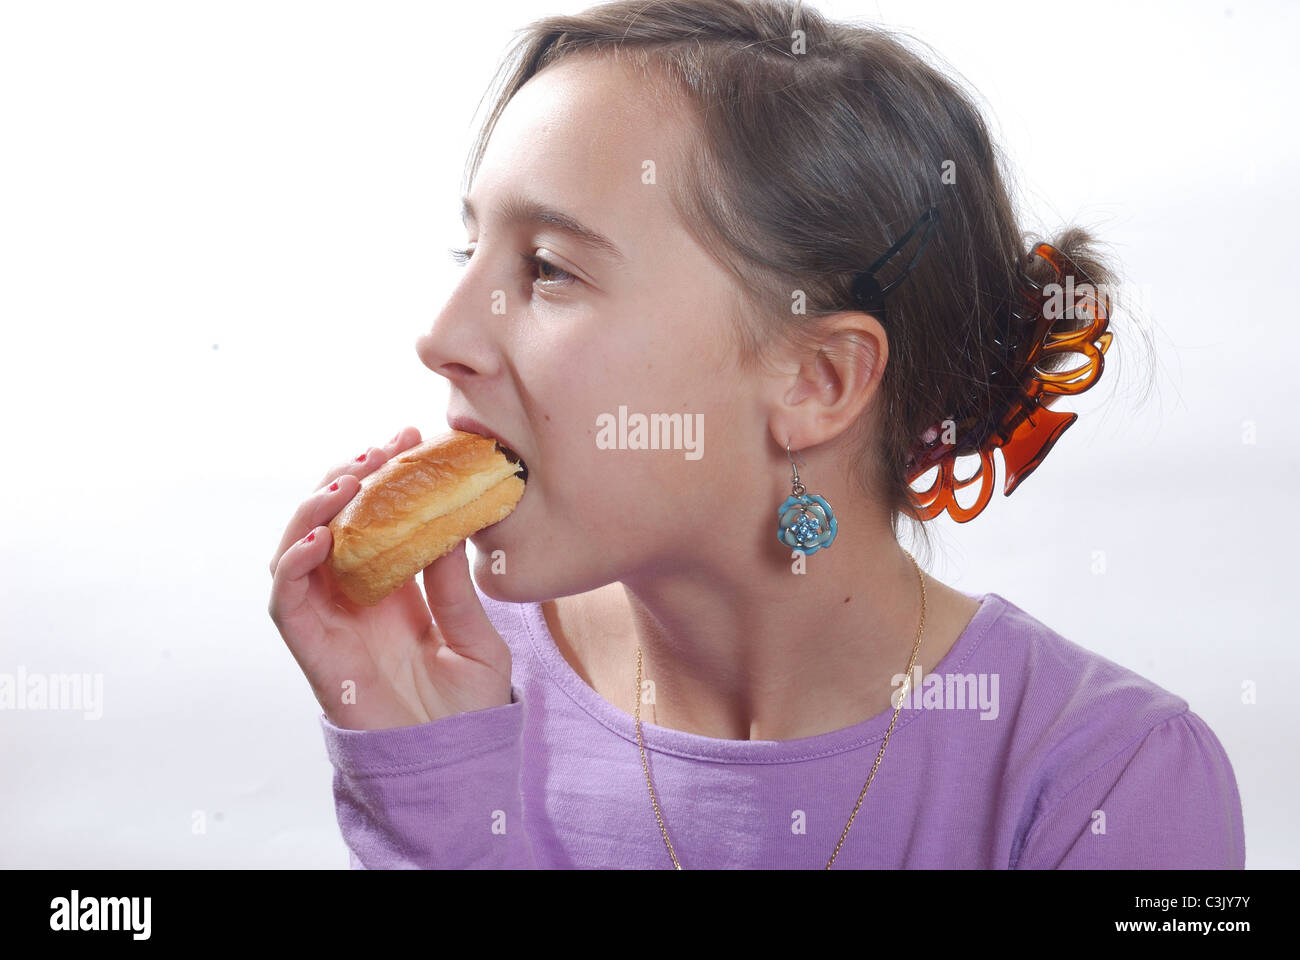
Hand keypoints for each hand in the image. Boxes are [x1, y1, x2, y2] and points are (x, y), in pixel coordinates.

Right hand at [267, 426, 512, 729]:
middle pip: (333, 522)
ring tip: (348, 483)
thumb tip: (447, 528)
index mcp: (396, 586)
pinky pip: (286, 599)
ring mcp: (330, 619)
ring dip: (314, 509)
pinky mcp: (312, 648)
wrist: (452, 766)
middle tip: (383, 451)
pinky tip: (320, 539)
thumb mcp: (476, 637)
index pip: (377, 517)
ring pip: (298, 549)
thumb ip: (454, 588)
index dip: (386, 477)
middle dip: (350, 478)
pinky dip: (293, 563)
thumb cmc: (469, 708)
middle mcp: (356, 596)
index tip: (411, 439)